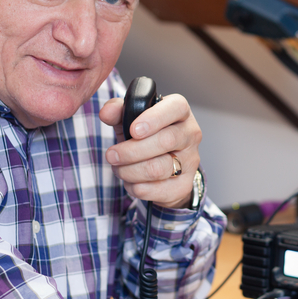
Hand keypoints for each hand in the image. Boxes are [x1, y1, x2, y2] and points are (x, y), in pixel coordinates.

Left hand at [99, 93, 202, 208]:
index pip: (175, 108)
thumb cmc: (147, 135)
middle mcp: (190, 134)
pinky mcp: (184, 184)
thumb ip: (117, 112)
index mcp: (179, 111)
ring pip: (158, 168)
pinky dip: (136, 187)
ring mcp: (190, 160)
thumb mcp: (131, 119)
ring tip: (118, 168)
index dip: (154, 119)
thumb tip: (107, 112)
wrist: (164, 164)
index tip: (133, 130)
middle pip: (165, 141)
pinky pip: (157, 190)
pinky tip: (131, 181)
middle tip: (111, 155)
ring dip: (130, 171)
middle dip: (132, 151)